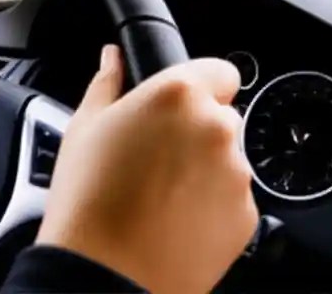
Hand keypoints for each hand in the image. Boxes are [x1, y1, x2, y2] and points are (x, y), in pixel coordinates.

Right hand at [37, 46, 257, 293]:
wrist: (105, 276)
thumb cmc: (88, 203)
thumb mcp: (84, 129)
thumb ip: (107, 83)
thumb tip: (112, 58)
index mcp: (178, 95)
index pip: (220, 70)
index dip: (199, 87)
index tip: (179, 108)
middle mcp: (216, 128)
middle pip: (222, 116)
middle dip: (197, 132)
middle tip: (158, 158)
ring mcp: (236, 173)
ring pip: (229, 158)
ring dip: (206, 169)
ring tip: (162, 195)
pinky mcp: (246, 214)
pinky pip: (234, 198)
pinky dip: (213, 205)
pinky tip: (176, 219)